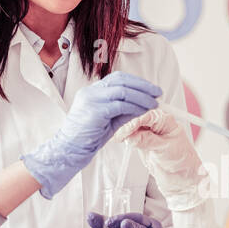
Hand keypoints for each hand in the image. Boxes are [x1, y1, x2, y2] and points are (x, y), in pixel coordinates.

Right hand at [21, 71, 161, 197]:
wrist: (70, 149)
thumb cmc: (89, 137)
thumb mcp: (110, 120)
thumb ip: (124, 111)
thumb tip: (144, 105)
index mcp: (93, 91)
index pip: (118, 78)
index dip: (137, 82)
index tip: (151, 89)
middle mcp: (91, 91)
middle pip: (121, 80)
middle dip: (143, 86)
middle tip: (158, 93)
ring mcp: (91, 99)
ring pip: (122, 91)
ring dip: (141, 97)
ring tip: (154, 104)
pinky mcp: (94, 111)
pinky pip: (119, 105)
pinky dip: (134, 107)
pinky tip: (143, 111)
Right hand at [115, 109, 206, 210]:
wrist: (181, 178)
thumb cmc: (182, 161)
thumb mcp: (165, 149)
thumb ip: (148, 141)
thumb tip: (132, 136)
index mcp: (166, 121)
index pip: (147, 116)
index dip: (135, 122)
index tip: (127, 129)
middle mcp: (157, 125)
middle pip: (137, 120)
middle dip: (127, 125)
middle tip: (119, 134)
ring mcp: (148, 133)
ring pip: (132, 128)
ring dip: (124, 131)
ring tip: (116, 137)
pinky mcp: (142, 142)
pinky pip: (130, 137)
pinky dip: (124, 138)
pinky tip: (118, 139)